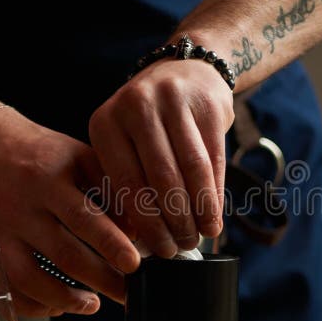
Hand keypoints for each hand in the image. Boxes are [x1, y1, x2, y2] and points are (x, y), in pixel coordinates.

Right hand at [0, 105, 139, 315]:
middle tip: (125, 292)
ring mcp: (3, 231)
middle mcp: (23, 207)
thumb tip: (135, 231)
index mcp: (49, 179)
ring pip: (31, 276)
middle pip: (64, 253)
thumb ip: (109, 189)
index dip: (111, 244)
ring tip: (94, 304)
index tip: (134, 263)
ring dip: (66, 298)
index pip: (83, 217)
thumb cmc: (44, 153)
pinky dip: (34, 303)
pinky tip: (59, 305)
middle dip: (100, 279)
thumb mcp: (80, 157)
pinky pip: (9, 286)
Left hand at [89, 59, 233, 256]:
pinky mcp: (208, 105)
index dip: (145, 222)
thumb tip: (141, 241)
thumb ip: (128, 181)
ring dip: (199, 209)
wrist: (188, 71)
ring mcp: (174, 101)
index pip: (125, 182)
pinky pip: (214, 158)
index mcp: (106, 123)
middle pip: (160, 177)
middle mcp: (136, 107)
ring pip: (191, 169)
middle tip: (183, 246)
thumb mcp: (125, 141)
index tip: (159, 249)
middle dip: (174, 219)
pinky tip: (215, 214)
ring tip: (203, 234)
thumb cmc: (151, 122)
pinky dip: (215, 192)